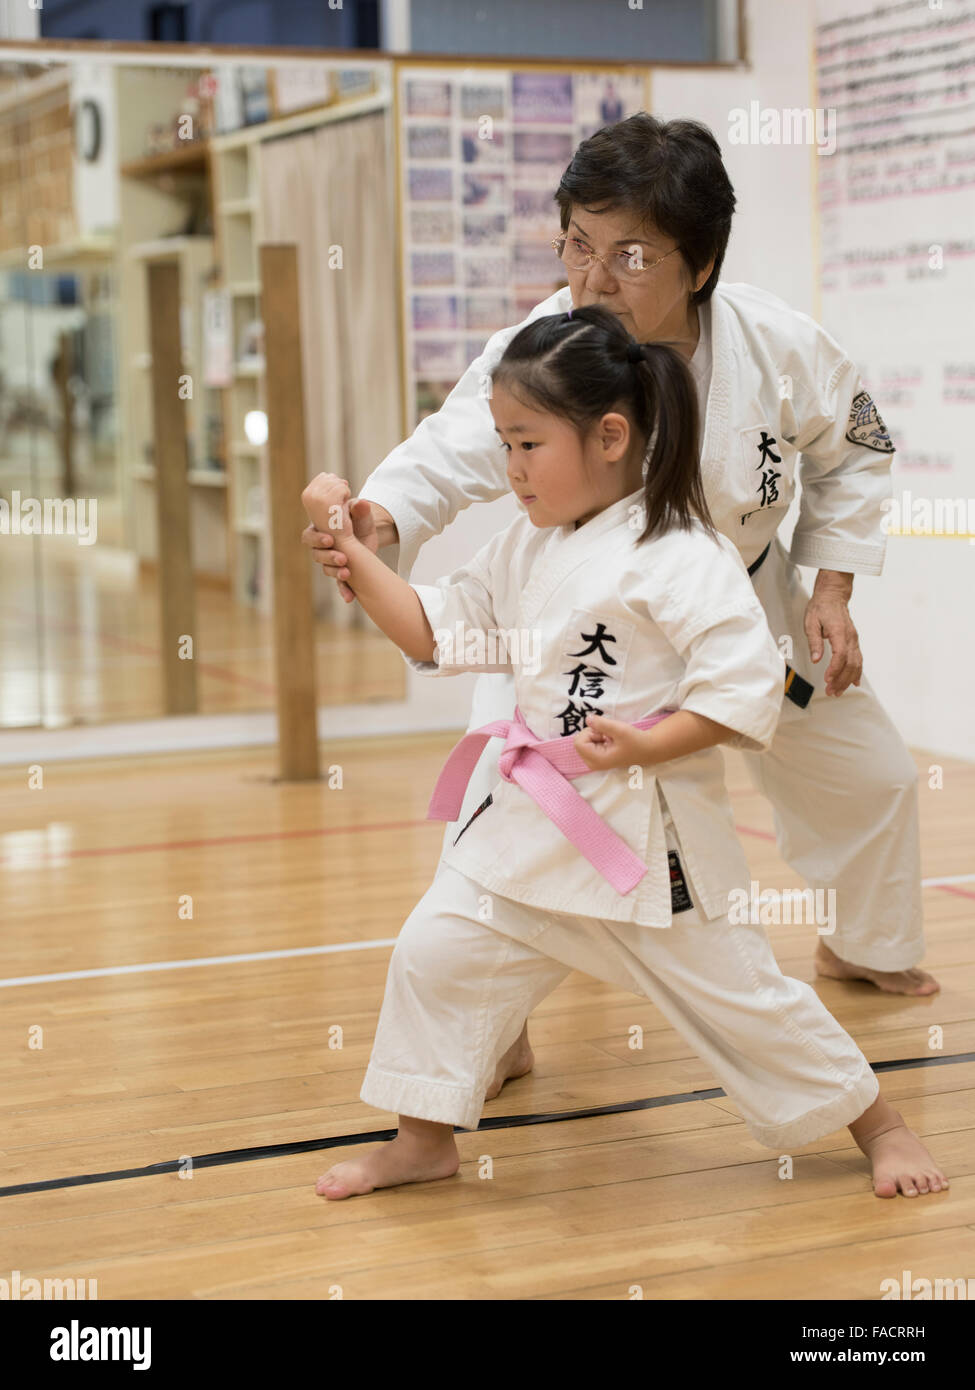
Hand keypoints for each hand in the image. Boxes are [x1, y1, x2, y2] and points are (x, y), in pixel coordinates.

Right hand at [301, 475, 377, 603]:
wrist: (367, 532)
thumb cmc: (358, 518)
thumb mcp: (359, 512)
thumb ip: (359, 508)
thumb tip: (362, 503)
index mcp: (320, 529)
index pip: (310, 535)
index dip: (317, 539)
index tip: (330, 540)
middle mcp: (322, 547)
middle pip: (317, 555)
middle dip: (328, 557)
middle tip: (341, 558)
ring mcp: (330, 560)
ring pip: (326, 569)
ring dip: (336, 572)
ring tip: (347, 573)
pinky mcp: (342, 572)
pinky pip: (339, 584)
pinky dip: (344, 590)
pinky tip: (350, 598)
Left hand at [574, 713, 650, 771]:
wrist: (647, 749)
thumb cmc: (635, 741)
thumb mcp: (619, 729)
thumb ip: (601, 724)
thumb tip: (587, 719)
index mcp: (597, 760)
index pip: (579, 742)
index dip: (590, 732)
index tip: (604, 733)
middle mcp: (592, 763)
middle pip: (579, 742)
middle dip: (592, 733)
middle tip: (608, 735)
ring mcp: (594, 762)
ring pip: (584, 741)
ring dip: (596, 735)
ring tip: (611, 738)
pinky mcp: (597, 758)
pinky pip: (589, 743)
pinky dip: (598, 738)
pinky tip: (610, 741)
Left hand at [804, 579, 861, 695]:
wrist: (833, 597)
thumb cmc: (821, 608)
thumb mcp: (811, 623)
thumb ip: (814, 642)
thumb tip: (815, 659)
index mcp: (839, 632)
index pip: (840, 655)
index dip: (834, 669)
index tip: (827, 679)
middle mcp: (850, 637)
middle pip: (850, 663)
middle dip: (841, 680)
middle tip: (831, 691)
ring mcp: (854, 640)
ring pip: (856, 664)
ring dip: (848, 680)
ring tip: (838, 691)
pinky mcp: (854, 642)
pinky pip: (858, 660)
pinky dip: (857, 673)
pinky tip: (854, 683)